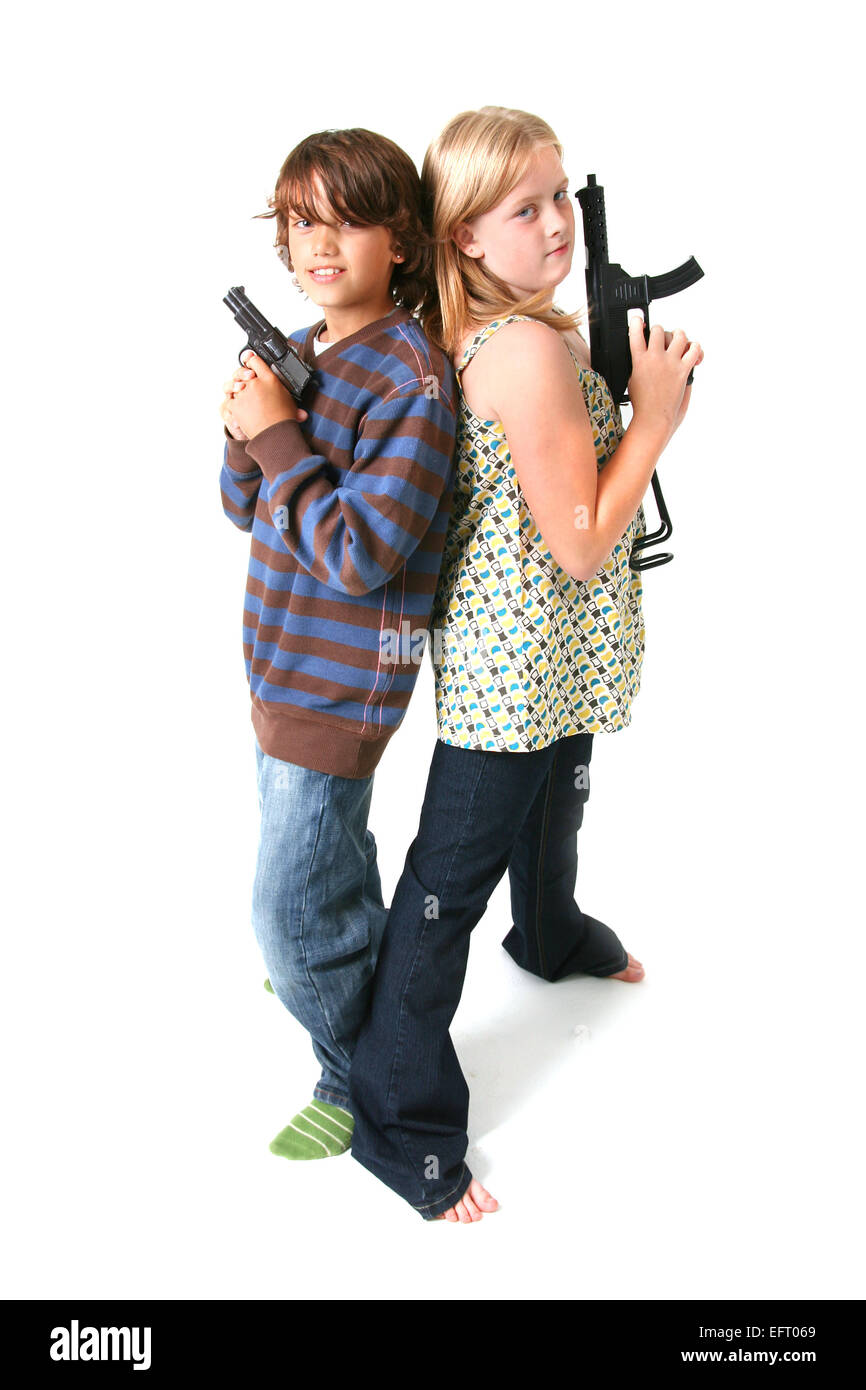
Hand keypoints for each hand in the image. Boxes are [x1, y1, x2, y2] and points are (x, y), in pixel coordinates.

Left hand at [219, 351, 307, 440]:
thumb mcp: (291, 405)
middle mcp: (255, 383)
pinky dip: (234, 403)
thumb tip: (302, 415)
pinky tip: (241, 407)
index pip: (255, 361)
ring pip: (235, 385)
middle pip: (243, 372)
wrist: (274, 436)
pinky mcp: (235, 405)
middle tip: (247, 381)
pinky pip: (230, 400)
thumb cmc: (283, 421)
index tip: (249, 359)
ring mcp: (244, 393)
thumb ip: (290, 404)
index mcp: (270, 379)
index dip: (251, 359)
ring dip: (238, 390)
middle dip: (244, 376)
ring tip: (244, 397)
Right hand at [626, 318, 702, 451]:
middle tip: (662, 337)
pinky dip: (696, 348)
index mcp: (638, 360)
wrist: (653, 418)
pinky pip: (694, 349)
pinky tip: (693, 353)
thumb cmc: (642, 404)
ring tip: (679, 340)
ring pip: (679, 335)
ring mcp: (670, 363)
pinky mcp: (683, 370)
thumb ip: (638, 364)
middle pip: (659, 330)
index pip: (635, 334)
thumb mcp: (632, 380)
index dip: (635, 323)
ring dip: (679, 335)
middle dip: (660, 331)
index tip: (637, 319)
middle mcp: (655, 358)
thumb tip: (643, 356)